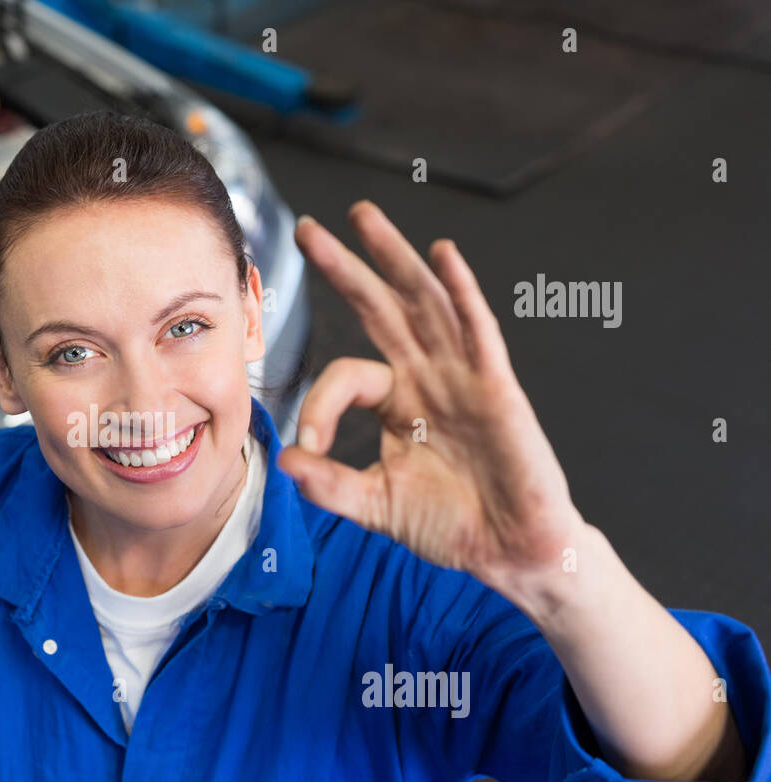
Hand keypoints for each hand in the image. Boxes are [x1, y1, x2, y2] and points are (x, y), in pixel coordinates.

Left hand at [278, 201, 586, 599]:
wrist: (509, 551)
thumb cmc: (451, 525)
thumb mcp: (375, 506)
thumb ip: (329, 484)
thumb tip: (285, 461)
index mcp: (398, 400)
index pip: (347, 375)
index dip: (320, 403)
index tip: (309, 445)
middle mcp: (428, 376)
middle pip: (381, 309)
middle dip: (345, 267)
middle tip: (307, 229)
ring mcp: (464, 376)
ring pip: (425, 303)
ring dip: (395, 257)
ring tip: (363, 216)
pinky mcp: (498, 388)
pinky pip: (478, 331)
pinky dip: (462, 291)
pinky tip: (443, 254)